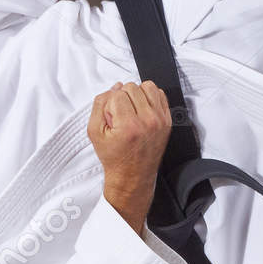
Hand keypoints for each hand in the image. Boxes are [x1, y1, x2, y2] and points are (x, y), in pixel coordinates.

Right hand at [87, 81, 171, 234]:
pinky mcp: (168, 121)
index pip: (118, 93)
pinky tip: (142, 110)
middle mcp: (148, 121)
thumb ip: (99, 105)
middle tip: (120, 116)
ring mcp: (161, 121)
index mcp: (129, 125)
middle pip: (132, 87)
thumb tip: (114, 87)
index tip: (111, 118)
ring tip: (132, 110)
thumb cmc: (114, 157)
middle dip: (122, 98)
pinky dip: (150, 98)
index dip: (110, 104)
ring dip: (137, 94)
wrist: (132, 176)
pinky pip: (160, 95)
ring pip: (148, 86)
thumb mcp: (94, 132)